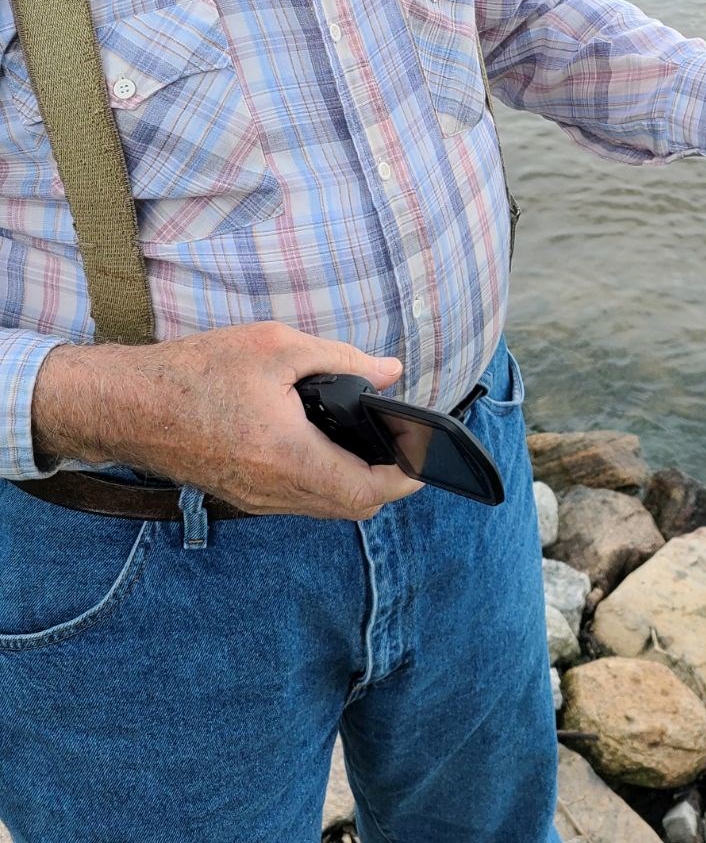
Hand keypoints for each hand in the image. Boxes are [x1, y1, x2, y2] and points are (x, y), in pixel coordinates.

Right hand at [31, 323, 425, 518]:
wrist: (129, 404)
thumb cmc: (199, 371)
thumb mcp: (277, 346)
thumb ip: (341, 358)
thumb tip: (389, 371)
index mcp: (288, 456)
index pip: (365, 491)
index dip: (405, 478)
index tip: (426, 459)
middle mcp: (273, 490)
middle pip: (350, 507)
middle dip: (386, 483)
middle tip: (406, 449)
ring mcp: (255, 499)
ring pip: (324, 507)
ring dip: (355, 484)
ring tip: (375, 446)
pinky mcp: (241, 494)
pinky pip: (298, 500)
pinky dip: (325, 482)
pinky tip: (329, 448)